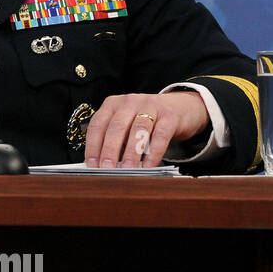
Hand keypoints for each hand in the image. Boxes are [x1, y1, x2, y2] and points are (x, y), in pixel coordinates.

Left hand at [84, 91, 209, 167]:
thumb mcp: (126, 126)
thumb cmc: (147, 121)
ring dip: (131, 152)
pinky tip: (149, 165)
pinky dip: (154, 152)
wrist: (181, 107)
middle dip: (109, 150)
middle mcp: (129, 102)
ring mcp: (150, 106)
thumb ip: (116, 142)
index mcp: (112, 105)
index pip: (97, 125)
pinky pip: (160, 135)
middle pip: (116, 127)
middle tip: (106, 169)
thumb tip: (104, 166)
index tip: (91, 165)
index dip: (93, 146)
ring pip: (138, 130)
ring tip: (127, 169)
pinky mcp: (169, 116)